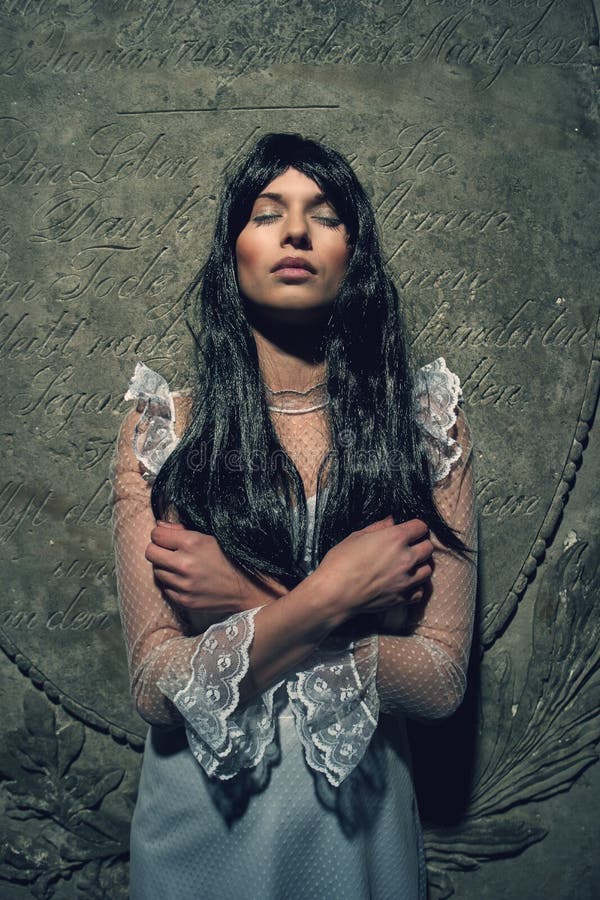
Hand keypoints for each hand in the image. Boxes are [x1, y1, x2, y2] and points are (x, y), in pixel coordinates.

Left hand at [145, 522, 288, 630]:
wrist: (246, 588)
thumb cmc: (229, 558)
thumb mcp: (209, 537)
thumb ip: (181, 530)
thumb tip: (159, 526)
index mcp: (192, 543)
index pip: (156, 535)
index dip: (161, 535)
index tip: (167, 538)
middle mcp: (184, 564)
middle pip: (150, 553)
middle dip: (158, 550)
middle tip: (169, 552)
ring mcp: (183, 585)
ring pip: (157, 572)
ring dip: (165, 568)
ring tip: (181, 567)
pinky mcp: (184, 600)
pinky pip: (166, 588)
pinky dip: (172, 583)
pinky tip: (186, 580)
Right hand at [316, 514, 432, 620]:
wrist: (334, 593)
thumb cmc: (340, 562)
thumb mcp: (356, 536)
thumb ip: (378, 527)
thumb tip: (392, 521)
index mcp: (395, 538)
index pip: (421, 527)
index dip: (415, 526)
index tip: (410, 529)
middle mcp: (406, 558)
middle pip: (429, 547)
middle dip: (420, 544)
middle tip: (409, 546)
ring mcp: (406, 580)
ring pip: (428, 569)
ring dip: (421, 565)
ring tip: (409, 565)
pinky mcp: (402, 598)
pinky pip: (420, 590)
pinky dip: (416, 586)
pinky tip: (405, 582)